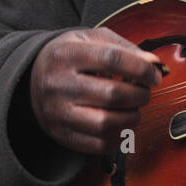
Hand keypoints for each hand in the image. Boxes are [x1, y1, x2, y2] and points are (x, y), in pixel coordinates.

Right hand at [29, 26, 164, 154]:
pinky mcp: (61, 135)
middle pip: (112, 94)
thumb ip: (123, 47)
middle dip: (139, 95)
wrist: (31, 80)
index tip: (154, 75)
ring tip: (134, 109)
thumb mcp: (90, 39)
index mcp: (66, 54)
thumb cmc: (69, 57)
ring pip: (106, 123)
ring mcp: (58, 113)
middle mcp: (58, 84)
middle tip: (145, 93)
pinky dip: (118, 137)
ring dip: (132, 118)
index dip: (140, 68)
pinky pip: (98, 145)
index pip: (112, 59)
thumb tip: (153, 63)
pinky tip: (122, 125)